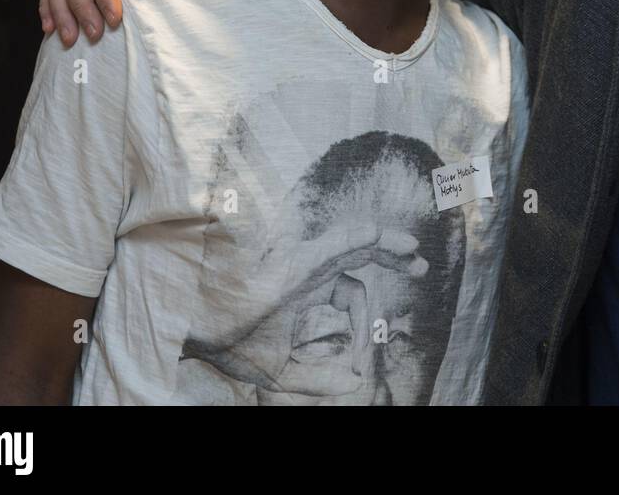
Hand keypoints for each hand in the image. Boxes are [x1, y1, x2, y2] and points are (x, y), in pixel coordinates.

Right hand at [184, 222, 427, 393]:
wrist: (197, 330)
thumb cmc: (231, 342)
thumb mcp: (281, 371)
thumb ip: (317, 378)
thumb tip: (356, 382)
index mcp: (310, 289)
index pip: (354, 295)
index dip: (365, 326)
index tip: (359, 358)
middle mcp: (311, 270)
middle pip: (362, 255)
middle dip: (393, 256)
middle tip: (421, 265)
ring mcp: (305, 262)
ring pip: (356, 242)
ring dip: (387, 242)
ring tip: (413, 247)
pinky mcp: (297, 261)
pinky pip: (336, 244)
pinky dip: (360, 239)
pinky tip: (379, 236)